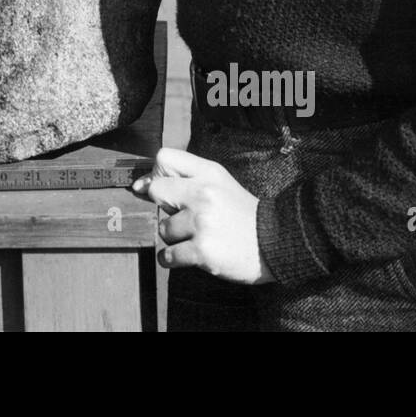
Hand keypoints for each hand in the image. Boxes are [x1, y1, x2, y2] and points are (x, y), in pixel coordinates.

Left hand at [132, 147, 273, 284]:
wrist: (275, 242)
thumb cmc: (241, 214)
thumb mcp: (219, 183)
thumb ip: (183, 178)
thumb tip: (140, 186)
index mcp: (209, 173)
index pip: (164, 157)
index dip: (158, 173)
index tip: (164, 190)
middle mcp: (204, 193)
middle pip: (156, 190)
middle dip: (165, 207)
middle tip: (186, 217)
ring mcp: (202, 223)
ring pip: (163, 228)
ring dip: (174, 237)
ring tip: (197, 237)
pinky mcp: (202, 251)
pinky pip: (168, 255)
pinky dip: (171, 259)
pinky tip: (187, 255)